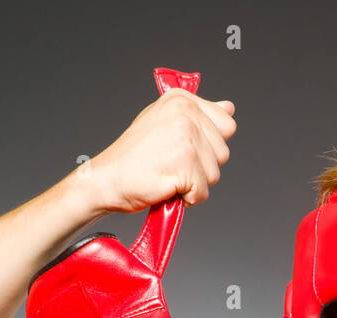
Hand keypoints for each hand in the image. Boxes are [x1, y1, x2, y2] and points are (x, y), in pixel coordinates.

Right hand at [86, 87, 236, 214]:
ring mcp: (185, 137)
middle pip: (223, 152)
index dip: (209, 144)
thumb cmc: (135, 156)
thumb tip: (229, 108)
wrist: (107, 178)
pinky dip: (187, 198)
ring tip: (168, 173)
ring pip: (215, 174)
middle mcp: (185, 113)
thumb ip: (200, 115)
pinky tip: (166, 185)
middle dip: (202, 166)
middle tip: (172, 163)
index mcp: (182, 100)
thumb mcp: (166, 123)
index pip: (227, 125)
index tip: (183, 146)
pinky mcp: (184, 162)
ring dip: (194, 183)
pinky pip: (202, 192)